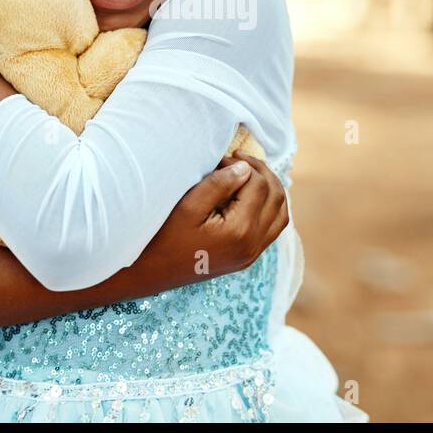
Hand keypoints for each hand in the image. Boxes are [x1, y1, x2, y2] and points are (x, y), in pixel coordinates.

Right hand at [143, 152, 288, 285]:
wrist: (152, 272)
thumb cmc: (164, 237)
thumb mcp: (188, 206)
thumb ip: (218, 184)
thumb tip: (245, 168)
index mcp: (240, 230)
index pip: (259, 185)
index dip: (243, 165)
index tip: (222, 159)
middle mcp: (252, 244)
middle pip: (276, 197)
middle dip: (262, 172)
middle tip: (239, 159)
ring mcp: (252, 254)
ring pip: (281, 214)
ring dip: (271, 189)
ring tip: (249, 174)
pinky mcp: (248, 258)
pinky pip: (273, 229)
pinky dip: (270, 208)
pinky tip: (252, 197)